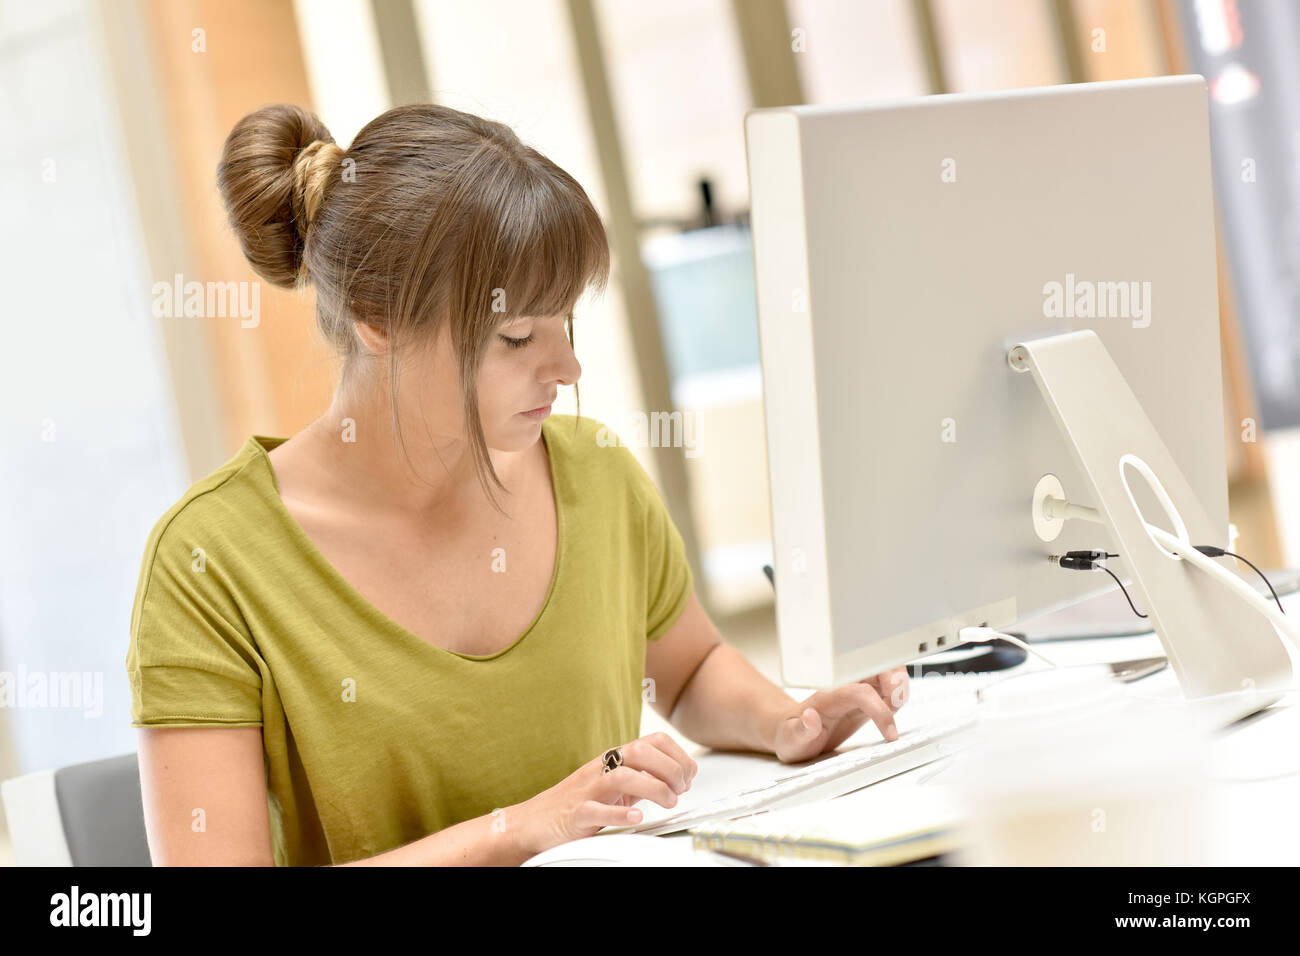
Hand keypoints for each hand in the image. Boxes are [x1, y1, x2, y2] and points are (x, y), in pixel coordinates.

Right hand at [509, 732, 698, 859]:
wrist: (533, 821)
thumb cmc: (576, 803)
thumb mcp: (614, 786)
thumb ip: (642, 778)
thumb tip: (679, 776)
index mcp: (613, 760)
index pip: (653, 741)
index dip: (678, 756)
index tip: (689, 776)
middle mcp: (601, 769)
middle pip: (640, 752)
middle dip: (670, 769)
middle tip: (680, 790)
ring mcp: (587, 790)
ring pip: (622, 776)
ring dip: (653, 787)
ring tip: (668, 801)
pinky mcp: (575, 814)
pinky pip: (596, 810)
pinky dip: (619, 814)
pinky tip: (636, 819)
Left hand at [770, 667, 909, 764]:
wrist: (792, 732)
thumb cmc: (792, 735)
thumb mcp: (791, 741)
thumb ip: (801, 731)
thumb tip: (810, 717)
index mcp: (828, 696)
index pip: (860, 692)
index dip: (879, 709)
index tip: (890, 733)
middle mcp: (844, 687)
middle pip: (876, 667)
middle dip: (896, 681)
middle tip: (898, 706)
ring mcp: (855, 689)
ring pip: (886, 672)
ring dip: (899, 687)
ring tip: (895, 711)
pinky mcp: (864, 697)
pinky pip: (887, 686)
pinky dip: (897, 694)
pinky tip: (892, 712)